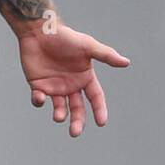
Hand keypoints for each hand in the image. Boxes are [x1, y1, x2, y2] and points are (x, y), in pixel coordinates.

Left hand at [17, 18, 129, 136]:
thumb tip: (126, 63)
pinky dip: (38, 101)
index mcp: (85, 78)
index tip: (101, 122)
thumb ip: (106, 55)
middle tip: (74, 132)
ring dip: (60, 114)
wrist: (40, 32)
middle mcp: (71, 85)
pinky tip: (39, 97)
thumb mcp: (88, 46)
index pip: (96, 98)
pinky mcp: (38, 86)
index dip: (99, 110)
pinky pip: (38, 99)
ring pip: (59, 108)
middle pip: (77, 109)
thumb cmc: (66, 37)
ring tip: (59, 117)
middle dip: (77, 122)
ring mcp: (54, 87)